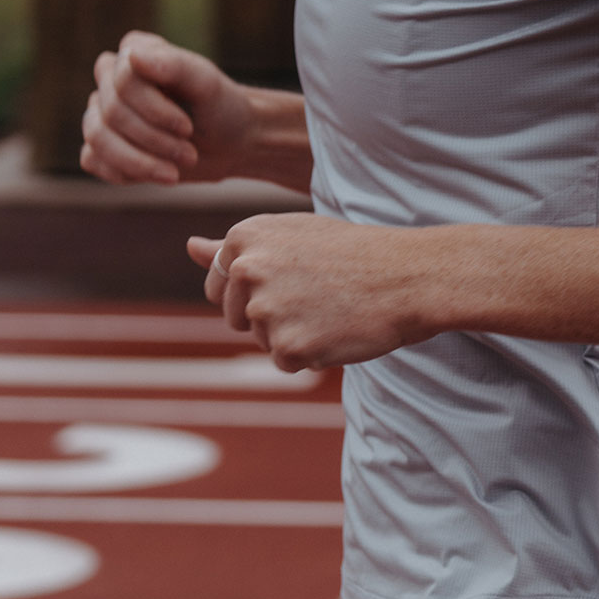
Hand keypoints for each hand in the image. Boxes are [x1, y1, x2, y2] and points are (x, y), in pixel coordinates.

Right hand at [80, 31, 255, 185]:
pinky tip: (157, 174)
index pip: (123, 80)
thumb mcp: (205, 84)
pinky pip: (93, 160)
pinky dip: (126, 172)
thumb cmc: (219, 106)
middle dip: (153, 140)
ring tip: (174, 173)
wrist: (230, 143)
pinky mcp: (101, 145)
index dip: (153, 109)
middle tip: (189, 154)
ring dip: (139, 161)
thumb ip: (173, 65)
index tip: (186, 128)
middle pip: (111, 113)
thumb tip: (131, 55)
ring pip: (97, 139)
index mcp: (134, 51)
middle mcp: (112, 80)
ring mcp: (102, 112)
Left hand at [190, 216, 438, 370]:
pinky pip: (287, 362)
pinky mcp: (287, 348)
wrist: (408, 276)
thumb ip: (236, 248)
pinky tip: (339, 329)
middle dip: (271, 315)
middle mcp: (246, 271)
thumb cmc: (353, 252)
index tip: (293, 279)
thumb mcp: (292, 236)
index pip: (218, 285)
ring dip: (295, 334)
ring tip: (332, 308)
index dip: (255, 290)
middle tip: (319, 293)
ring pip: (263, 341)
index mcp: (244, 237)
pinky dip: (313, 354)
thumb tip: (190, 247)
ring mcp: (265, 311)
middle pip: (236, 318)